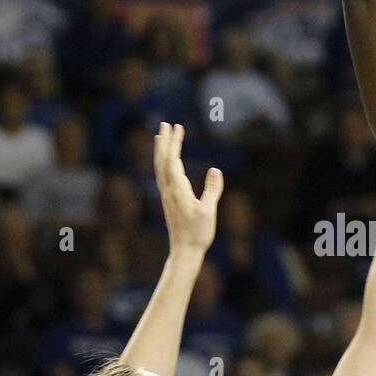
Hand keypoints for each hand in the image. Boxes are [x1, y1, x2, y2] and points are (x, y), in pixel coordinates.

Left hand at [154, 123, 223, 257]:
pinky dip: (163, 163)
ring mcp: (166, 195)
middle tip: (165, 124)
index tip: (177, 127)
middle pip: (162, 161)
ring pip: (160, 168)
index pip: (173, 160)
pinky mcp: (168, 200)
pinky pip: (162, 175)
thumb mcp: (208, 211)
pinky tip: (166, 161)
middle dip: (164, 141)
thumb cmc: (198, 233)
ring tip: (161, 137)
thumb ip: (212, 190)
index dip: (174, 143)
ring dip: (160, 151)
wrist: (184, 251)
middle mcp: (168, 190)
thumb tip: (215, 170)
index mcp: (177, 190)